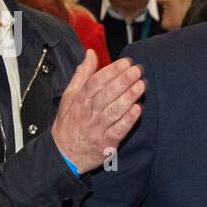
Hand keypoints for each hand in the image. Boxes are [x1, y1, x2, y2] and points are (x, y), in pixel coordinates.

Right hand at [51, 53, 144, 171]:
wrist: (65, 152)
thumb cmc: (70, 121)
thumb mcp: (70, 95)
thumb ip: (83, 74)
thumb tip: (91, 53)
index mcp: (80, 99)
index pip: (96, 82)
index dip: (111, 71)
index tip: (126, 62)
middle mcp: (88, 112)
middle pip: (106, 94)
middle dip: (123, 81)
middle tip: (137, 70)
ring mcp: (97, 128)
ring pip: (114, 110)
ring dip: (128, 97)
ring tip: (141, 86)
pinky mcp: (106, 142)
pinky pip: (118, 130)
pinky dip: (128, 120)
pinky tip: (138, 109)